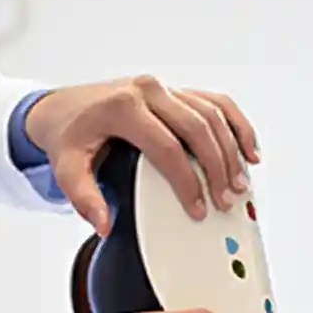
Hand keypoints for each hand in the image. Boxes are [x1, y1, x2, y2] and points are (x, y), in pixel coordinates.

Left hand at [25, 75, 260, 235]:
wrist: (63, 107)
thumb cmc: (69, 137)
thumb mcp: (66, 168)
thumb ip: (84, 197)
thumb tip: (104, 225)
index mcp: (123, 107)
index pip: (166, 146)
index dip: (186, 181)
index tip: (198, 209)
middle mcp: (148, 90)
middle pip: (197, 127)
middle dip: (217, 167)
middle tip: (227, 199)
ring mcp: (166, 87)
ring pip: (212, 113)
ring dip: (233, 149)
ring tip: (241, 183)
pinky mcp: (177, 91)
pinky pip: (216, 102)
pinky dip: (237, 124)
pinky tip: (250, 150)